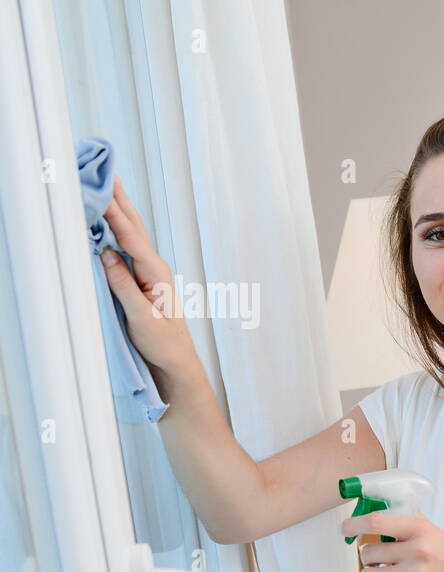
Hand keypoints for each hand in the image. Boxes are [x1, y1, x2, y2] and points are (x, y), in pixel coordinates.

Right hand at [99, 176, 200, 380]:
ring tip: (108, 186)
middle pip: (134, 228)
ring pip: (130, 235)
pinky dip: (116, 231)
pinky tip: (109, 221)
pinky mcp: (141, 281)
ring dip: (119, 211)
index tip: (103, 191)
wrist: (176, 362)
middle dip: (120, 200)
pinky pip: (126, 249)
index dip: (115, 213)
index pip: (131, 238)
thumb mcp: (141, 316)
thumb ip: (123, 284)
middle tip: (107, 172)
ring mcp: (148, 273)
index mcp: (156, 273)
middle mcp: (154, 268)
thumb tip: (105, 253)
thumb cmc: (163, 343)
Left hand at [343, 510, 443, 571]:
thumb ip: (411, 520)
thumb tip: (386, 504)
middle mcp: (417, 549)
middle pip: (368, 551)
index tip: (345, 528)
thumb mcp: (435, 533)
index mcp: (420, 528)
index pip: (377, 520)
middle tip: (376, 560)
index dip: (354, 524)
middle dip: (367, 557)